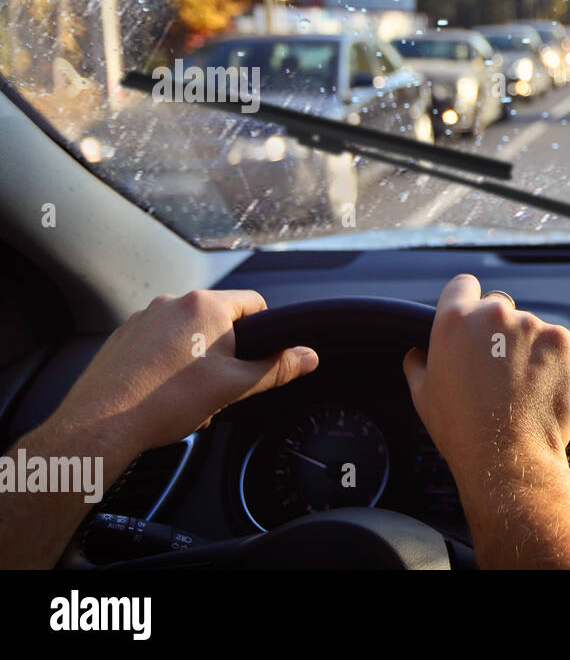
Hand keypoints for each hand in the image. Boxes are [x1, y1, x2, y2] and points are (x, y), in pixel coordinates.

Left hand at [54, 289, 318, 453]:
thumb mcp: (236, 387)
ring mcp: (143, 318)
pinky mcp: (122, 338)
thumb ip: (278, 368)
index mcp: (205, 306)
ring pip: (187, 334)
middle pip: (219, 321)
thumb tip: (309, 356)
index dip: (264, 333)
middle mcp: (172, 303)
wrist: (102, 423)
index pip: (254, 303)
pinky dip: (168, 365)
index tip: (259, 359)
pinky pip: (158, 344)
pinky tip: (163, 395)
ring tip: (190, 397)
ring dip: (197, 360)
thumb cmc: (167, 401)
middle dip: (227, 353)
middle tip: (222, 386)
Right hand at [402, 274, 569, 568]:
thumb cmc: (463, 430)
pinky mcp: (561, 341)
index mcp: (454, 321)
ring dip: (527, 346)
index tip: (473, 320)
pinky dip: (552, 359)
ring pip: (529, 326)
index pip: (463, 286)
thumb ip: (418, 363)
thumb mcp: (423, 395)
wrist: (508, 456)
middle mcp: (493, 315)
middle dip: (498, 329)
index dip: (467, 301)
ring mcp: (530, 326)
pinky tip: (541, 386)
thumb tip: (417, 354)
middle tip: (498, 366)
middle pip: (498, 306)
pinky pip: (556, 342)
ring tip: (521, 385)